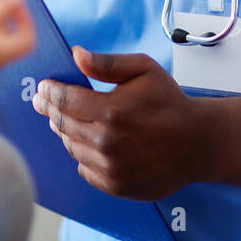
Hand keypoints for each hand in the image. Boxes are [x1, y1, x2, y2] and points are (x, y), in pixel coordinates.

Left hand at [33, 47, 207, 200]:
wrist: (197, 143)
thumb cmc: (170, 102)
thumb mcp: (144, 70)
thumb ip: (107, 63)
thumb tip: (76, 54)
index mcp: (111, 111)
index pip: (64, 100)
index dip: (49, 92)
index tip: (43, 88)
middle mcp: (106, 142)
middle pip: (62, 124)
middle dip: (50, 110)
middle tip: (43, 102)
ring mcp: (110, 167)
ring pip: (71, 147)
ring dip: (66, 132)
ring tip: (66, 120)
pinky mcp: (116, 185)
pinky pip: (84, 169)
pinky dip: (82, 155)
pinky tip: (90, 143)